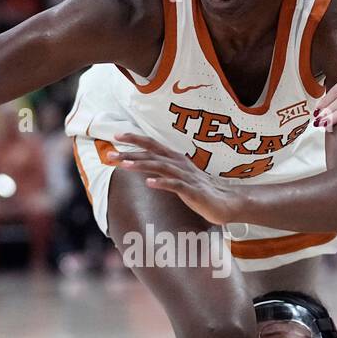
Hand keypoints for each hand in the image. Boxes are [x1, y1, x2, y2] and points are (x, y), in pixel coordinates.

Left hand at [108, 132, 235, 225]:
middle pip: (152, 153)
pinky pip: (175, 185)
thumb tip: (144, 165)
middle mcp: (180, 164)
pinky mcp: (193, 191)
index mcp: (176, 159)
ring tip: (124, 164)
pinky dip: (162, 183)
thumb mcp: (179, 176)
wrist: (226, 202)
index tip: (116, 136)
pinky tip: (149, 183)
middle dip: (130, 152)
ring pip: (161, 167)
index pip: (152, 144)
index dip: (135, 139)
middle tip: (110, 154)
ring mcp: (186, 177)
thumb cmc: (200, 190)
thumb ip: (163, 169)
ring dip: (142, 164)